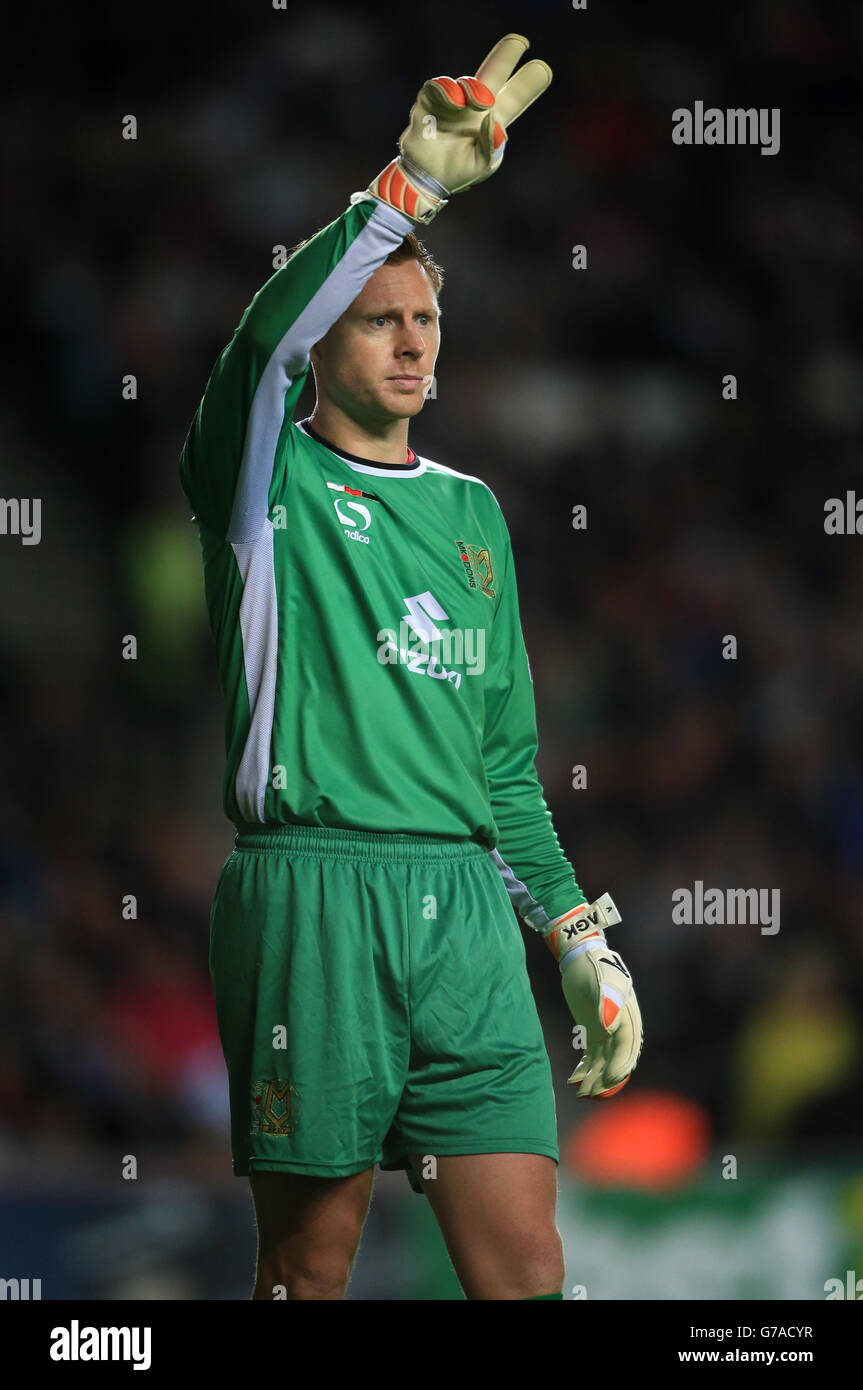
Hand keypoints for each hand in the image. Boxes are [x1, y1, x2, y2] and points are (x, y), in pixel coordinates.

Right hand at [359, 33, 551, 224]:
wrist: (426, 179)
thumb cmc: (458, 172)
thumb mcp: (484, 164)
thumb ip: (494, 144)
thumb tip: (492, 115)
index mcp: (495, 118)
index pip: (516, 95)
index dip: (529, 83)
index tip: (543, 69)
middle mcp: (476, 104)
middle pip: (494, 72)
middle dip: (506, 54)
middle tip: (520, 41)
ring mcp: (454, 99)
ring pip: (468, 81)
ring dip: (475, 89)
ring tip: (482, 104)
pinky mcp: (430, 100)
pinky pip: (440, 86)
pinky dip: (448, 90)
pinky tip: (457, 103)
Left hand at [543, 895, 643, 1097]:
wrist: (582, 956)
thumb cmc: (595, 967)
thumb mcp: (603, 980)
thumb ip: (608, 1002)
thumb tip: (608, 1026)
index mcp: (628, 1018)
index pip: (627, 1048)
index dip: (619, 1065)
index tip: (608, 1079)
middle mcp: (620, 1028)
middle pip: (616, 1059)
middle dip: (606, 1079)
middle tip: (592, 1094)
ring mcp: (606, 1031)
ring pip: (602, 1061)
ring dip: (593, 1078)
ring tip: (581, 1093)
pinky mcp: (592, 1030)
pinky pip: (592, 1055)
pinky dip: (585, 1068)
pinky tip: (574, 1080)